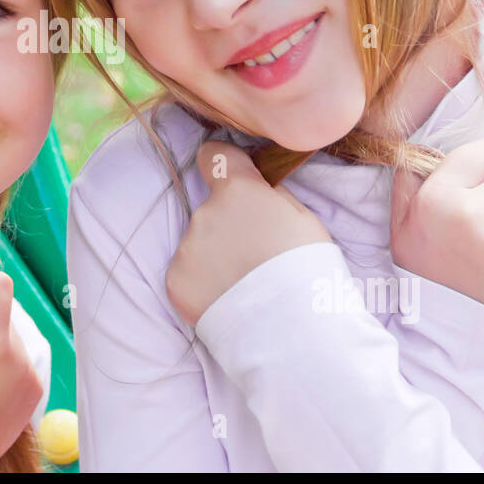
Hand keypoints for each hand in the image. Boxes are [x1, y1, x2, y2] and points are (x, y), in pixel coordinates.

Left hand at [166, 139, 330, 327]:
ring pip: (199, 244)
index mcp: (237, 191)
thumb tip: (256, 190)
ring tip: (244, 284)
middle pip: (212, 210)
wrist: (289, 327)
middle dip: (228, 226)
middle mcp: (205, 213)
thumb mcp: (303, 219)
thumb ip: (271, 198)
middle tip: (254, 256)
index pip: (214, 157)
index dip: (222, 166)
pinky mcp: (175, 281)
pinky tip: (227, 299)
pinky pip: (188, 274)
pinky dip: (203, 284)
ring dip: (215, 257)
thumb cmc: (307, 269)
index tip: (227, 177)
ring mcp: (187, 248)